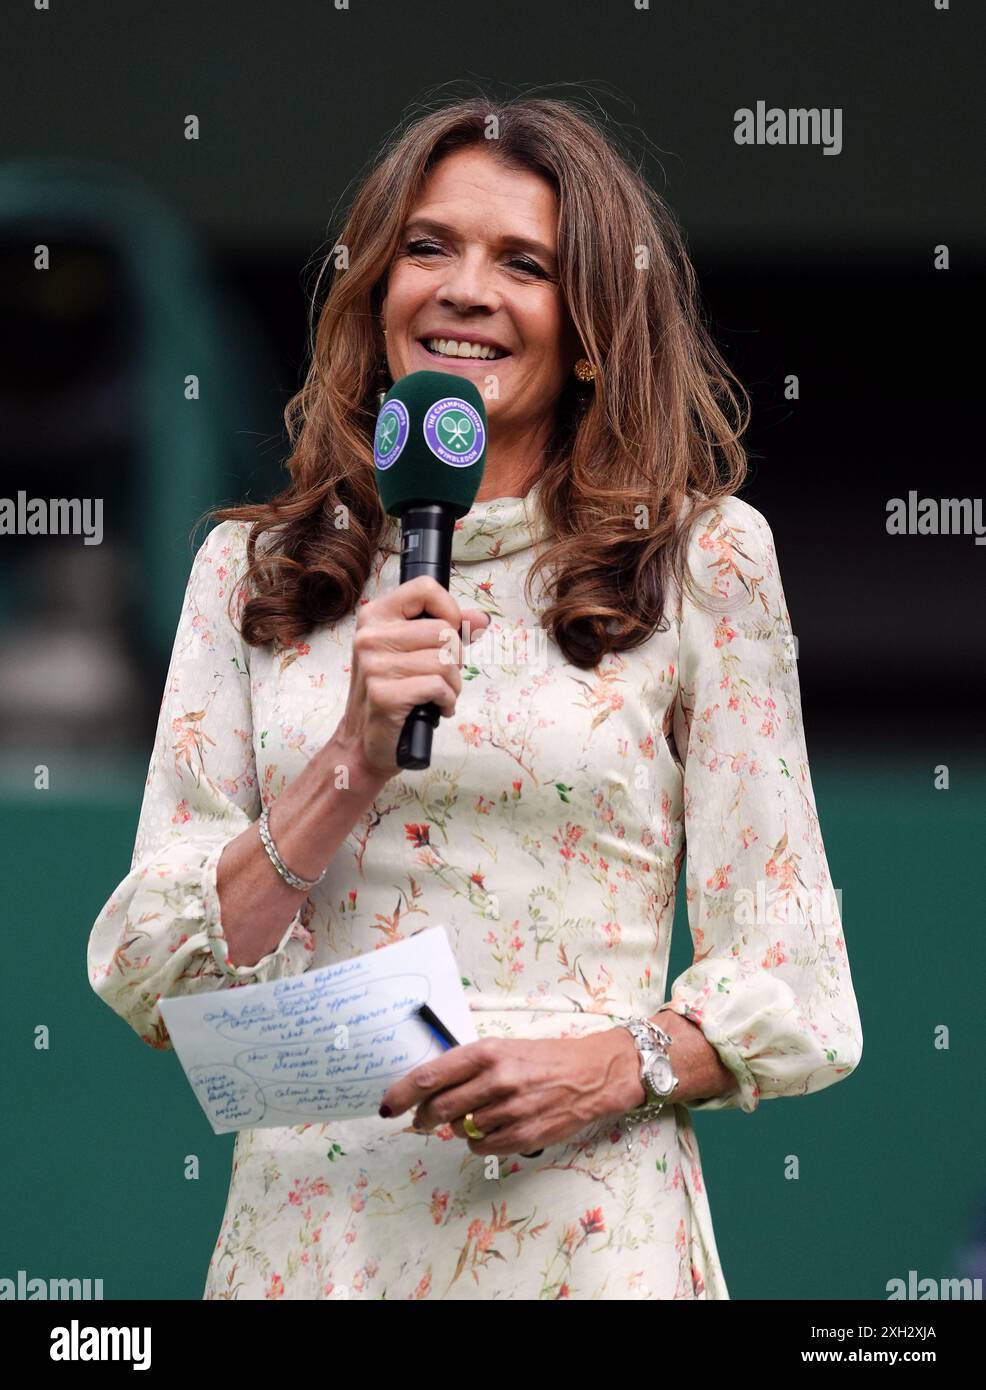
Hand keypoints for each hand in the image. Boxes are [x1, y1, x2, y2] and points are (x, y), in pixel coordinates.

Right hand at [332, 576, 489, 780]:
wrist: (365, 742)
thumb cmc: (394, 692)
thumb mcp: (416, 652)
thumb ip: (449, 630)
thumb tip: (481, 619)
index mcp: (376, 616)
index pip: (425, 588)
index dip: (449, 610)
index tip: (447, 634)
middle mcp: (370, 636)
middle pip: (443, 631)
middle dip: (454, 659)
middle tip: (439, 677)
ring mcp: (374, 665)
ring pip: (445, 661)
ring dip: (452, 685)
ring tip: (436, 695)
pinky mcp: (384, 694)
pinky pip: (438, 686)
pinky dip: (447, 701)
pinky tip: (435, 708)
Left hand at [378, 1031, 645, 1155]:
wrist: (592, 1074)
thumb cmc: (544, 1059)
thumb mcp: (504, 1049)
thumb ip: (467, 1067)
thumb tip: (427, 1090)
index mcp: (487, 1052)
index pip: (429, 1077)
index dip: (401, 1094)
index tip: (386, 1106)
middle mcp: (496, 1080)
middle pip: (438, 1110)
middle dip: (424, 1118)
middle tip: (424, 1119)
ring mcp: (511, 1111)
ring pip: (459, 1130)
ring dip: (459, 1127)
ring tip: (479, 1114)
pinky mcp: (524, 1136)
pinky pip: (482, 1148)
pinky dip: (480, 1142)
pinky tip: (495, 1127)